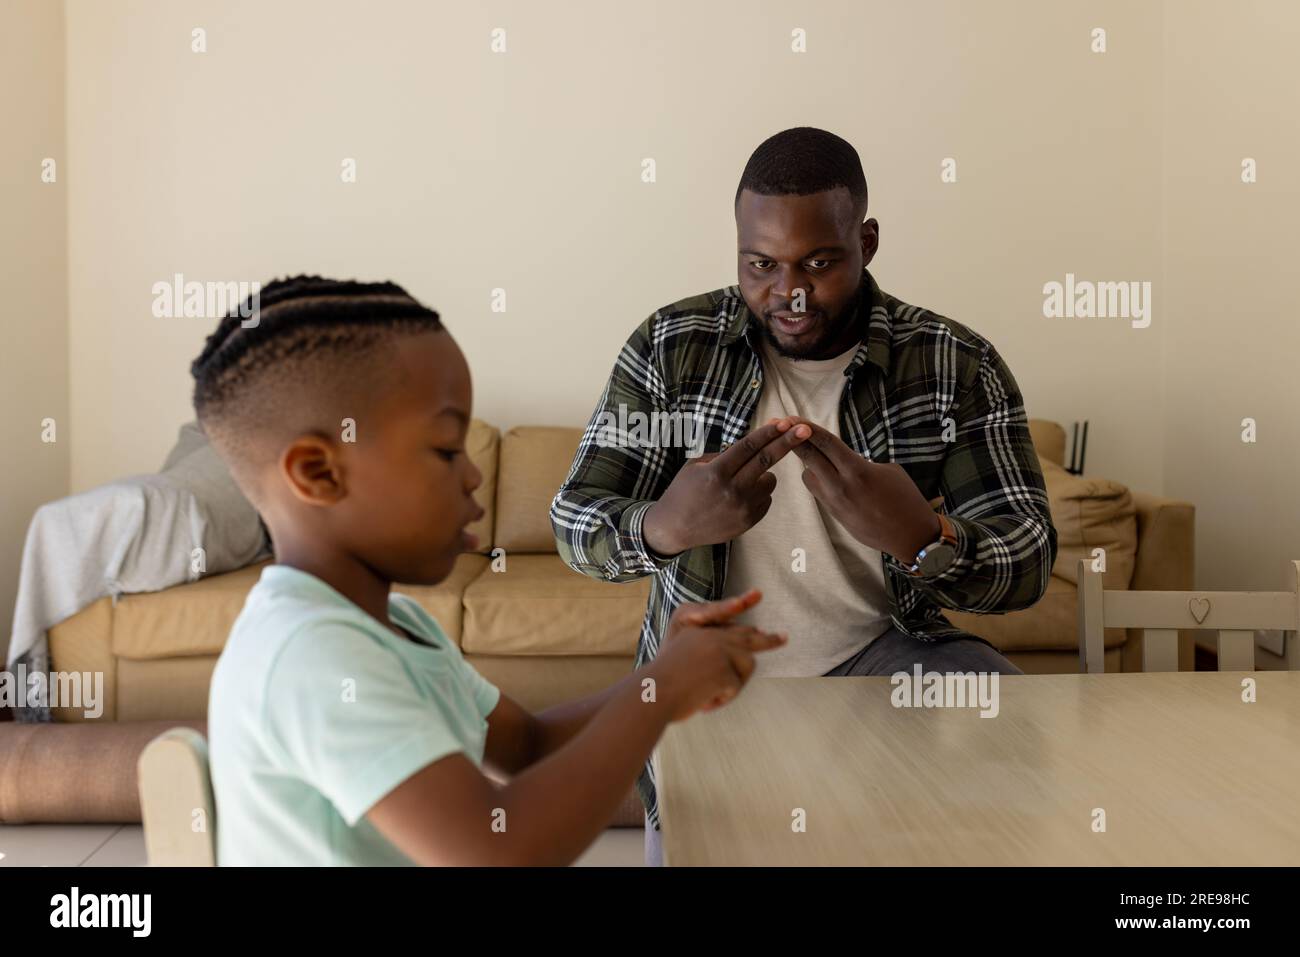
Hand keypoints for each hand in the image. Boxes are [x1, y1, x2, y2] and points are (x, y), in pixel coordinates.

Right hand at [642, 419, 810, 555]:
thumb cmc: (684, 490)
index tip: (784, 421)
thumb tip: (757, 439)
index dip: (767, 433)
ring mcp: (742, 508)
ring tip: (740, 480)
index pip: (747, 447)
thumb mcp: (696, 466)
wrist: (675, 528)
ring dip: (763, 473)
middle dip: (788, 442)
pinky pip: (766, 498)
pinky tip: (738, 497)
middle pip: (766, 461)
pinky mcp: (748, 521)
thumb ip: (725, 453)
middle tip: (805, 429)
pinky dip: (758, 492)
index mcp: (715, 473)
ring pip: (769, 481)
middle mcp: (731, 491)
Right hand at [651, 589, 785, 719]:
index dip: (748, 633)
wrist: (652, 694)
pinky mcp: (724, 667)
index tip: (760, 631)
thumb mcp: (685, 662)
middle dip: (768, 640)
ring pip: (747, 666)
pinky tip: (703, 703)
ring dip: (734, 685)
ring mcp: (719, 650)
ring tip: (712, 696)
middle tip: (784, 637)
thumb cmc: (663, 686)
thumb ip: (709, 656)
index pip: (732, 629)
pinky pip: (735, 687)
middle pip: (749, 638)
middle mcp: (712, 636)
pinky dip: (722, 699)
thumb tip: (740, 658)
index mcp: (700, 631)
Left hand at [785, 418, 940, 563]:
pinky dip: (818, 479)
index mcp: (857, 470)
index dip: (806, 428)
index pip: (825, 443)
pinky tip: (825, 473)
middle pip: (808, 457)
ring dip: (808, 463)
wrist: (909, 536)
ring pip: (808, 476)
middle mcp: (841, 486)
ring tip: (812, 452)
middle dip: (792, 440)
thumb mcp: (888, 470)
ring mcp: (834, 502)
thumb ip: (860, 462)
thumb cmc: (905, 499)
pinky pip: (818, 491)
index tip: (791, 417)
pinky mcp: (834, 514)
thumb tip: (842, 458)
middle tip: (780, 428)